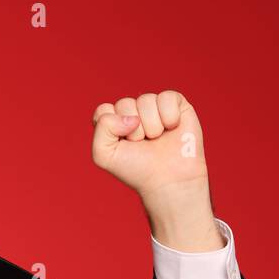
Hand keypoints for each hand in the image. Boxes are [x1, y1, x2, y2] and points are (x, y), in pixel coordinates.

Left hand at [91, 91, 220, 250]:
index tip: (123, 146)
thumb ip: (102, 128)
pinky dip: (169, 116)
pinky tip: (172, 128)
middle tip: (142, 144)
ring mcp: (154, 107)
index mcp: (113, 123)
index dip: (112, 128)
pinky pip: (167, 97)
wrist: (169, 181)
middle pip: (124, 104)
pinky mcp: (176, 105)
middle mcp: (133, 113)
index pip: (103, 111)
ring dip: (152, 125)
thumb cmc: (137, 170)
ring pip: (146, 100)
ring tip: (157, 139)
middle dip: (133, 130)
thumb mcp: (104, 155)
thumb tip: (132, 116)